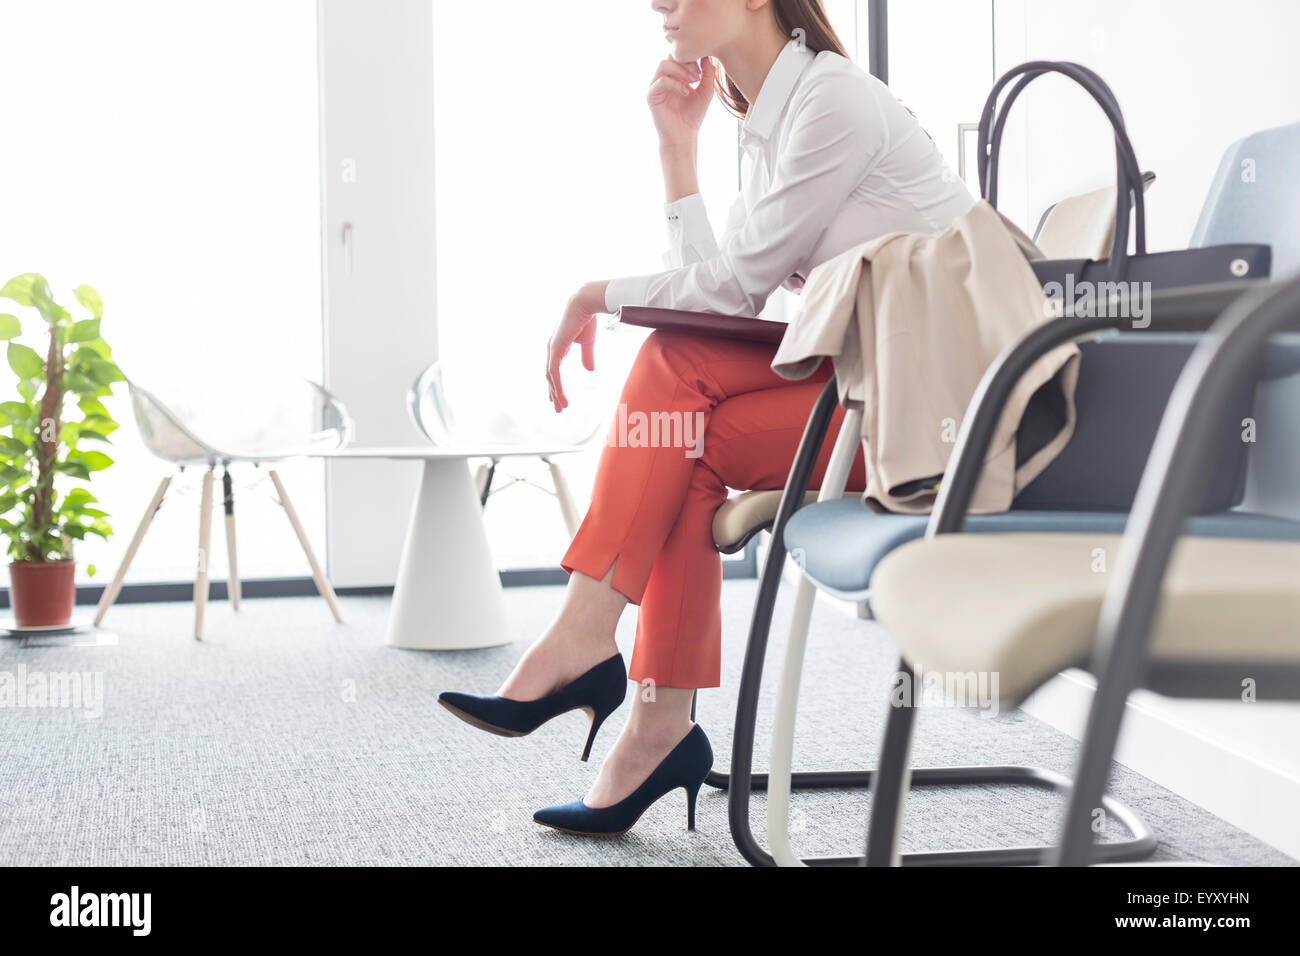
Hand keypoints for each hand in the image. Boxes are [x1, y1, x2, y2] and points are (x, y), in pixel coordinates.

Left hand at [546, 281, 605, 412]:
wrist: (585, 304)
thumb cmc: (587, 319)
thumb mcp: (588, 342)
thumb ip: (586, 356)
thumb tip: (589, 371)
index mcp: (557, 346)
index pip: (553, 369)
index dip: (555, 385)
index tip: (558, 398)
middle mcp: (551, 348)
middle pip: (549, 376)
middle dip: (553, 393)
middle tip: (558, 408)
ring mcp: (551, 349)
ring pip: (550, 377)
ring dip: (555, 393)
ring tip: (560, 407)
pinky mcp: (555, 349)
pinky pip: (553, 372)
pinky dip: (556, 386)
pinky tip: (560, 396)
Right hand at [647, 56, 714, 147]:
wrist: (683, 136)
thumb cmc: (693, 115)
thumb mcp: (706, 91)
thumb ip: (708, 74)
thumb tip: (708, 55)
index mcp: (674, 75)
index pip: (678, 55)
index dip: (691, 56)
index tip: (703, 67)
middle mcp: (663, 78)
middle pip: (670, 55)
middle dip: (686, 62)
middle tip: (698, 75)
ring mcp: (655, 86)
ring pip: (663, 64)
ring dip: (681, 70)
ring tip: (693, 81)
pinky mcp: (651, 96)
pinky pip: (661, 81)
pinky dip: (675, 84)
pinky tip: (686, 92)